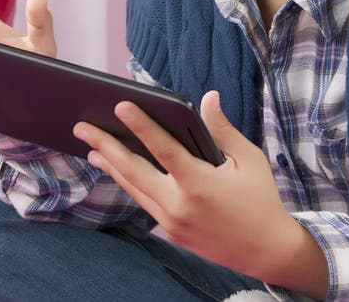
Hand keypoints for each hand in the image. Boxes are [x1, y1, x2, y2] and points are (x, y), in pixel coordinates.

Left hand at [73, 91, 328, 297]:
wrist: (266, 250)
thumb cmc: (260, 198)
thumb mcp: (248, 158)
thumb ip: (222, 129)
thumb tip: (208, 97)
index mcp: (199, 184)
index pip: (162, 148)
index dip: (141, 125)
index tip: (120, 105)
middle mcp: (179, 205)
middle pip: (133, 171)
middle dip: (105, 146)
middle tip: (81, 127)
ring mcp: (172, 222)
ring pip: (133, 188)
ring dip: (111, 166)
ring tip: (91, 148)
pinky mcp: (171, 232)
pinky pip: (144, 202)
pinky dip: (129, 183)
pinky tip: (118, 170)